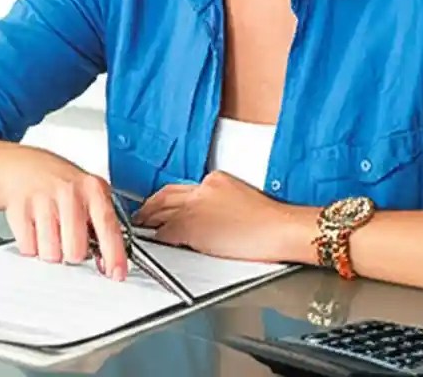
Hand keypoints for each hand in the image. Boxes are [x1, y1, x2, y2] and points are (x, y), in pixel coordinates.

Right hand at [1, 147, 129, 279]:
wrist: (24, 167)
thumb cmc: (62, 186)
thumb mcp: (89, 194)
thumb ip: (102, 224)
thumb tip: (109, 261)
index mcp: (92, 189)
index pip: (107, 226)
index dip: (114, 254)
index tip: (116, 274)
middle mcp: (69, 192)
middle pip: (75, 251)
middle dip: (72, 254)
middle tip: (69, 239)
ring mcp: (42, 199)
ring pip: (50, 254)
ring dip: (50, 251)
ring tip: (51, 231)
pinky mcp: (19, 209)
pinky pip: (29, 249)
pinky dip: (32, 246)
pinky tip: (36, 227)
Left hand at [133, 170, 307, 262]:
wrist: (280, 228)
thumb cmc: (271, 222)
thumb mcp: (243, 201)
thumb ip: (220, 204)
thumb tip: (209, 218)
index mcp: (216, 180)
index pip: (183, 188)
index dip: (168, 199)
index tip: (161, 206)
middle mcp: (202, 189)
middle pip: (166, 196)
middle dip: (150, 206)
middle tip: (141, 215)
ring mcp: (194, 207)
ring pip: (162, 212)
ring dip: (149, 220)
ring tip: (141, 227)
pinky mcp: (192, 226)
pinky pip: (167, 232)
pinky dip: (158, 237)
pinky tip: (155, 242)